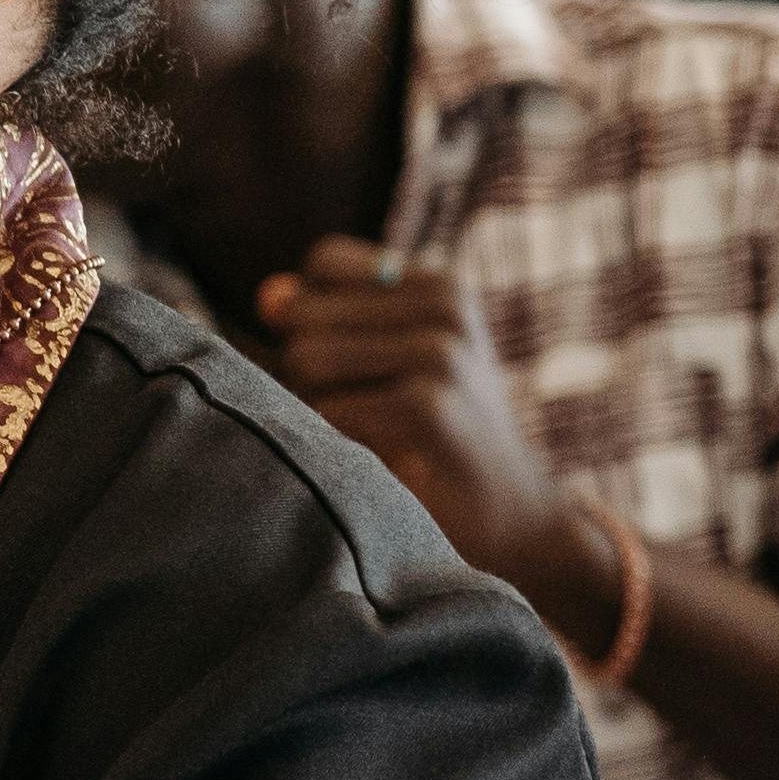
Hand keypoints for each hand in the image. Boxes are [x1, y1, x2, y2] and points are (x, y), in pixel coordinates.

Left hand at [253, 237, 606, 623]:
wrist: (511, 516)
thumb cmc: (433, 437)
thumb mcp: (386, 363)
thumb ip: (323, 322)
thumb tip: (268, 295)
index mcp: (438, 284)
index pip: (324, 263)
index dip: (309, 314)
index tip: (350, 362)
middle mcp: (447, 304)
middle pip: (301, 315)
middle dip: (305, 371)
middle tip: (363, 412)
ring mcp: (442, 352)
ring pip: (304, 360)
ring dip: (314, 408)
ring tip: (371, 436)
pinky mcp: (428, 405)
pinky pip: (324, 411)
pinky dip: (332, 444)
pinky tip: (380, 462)